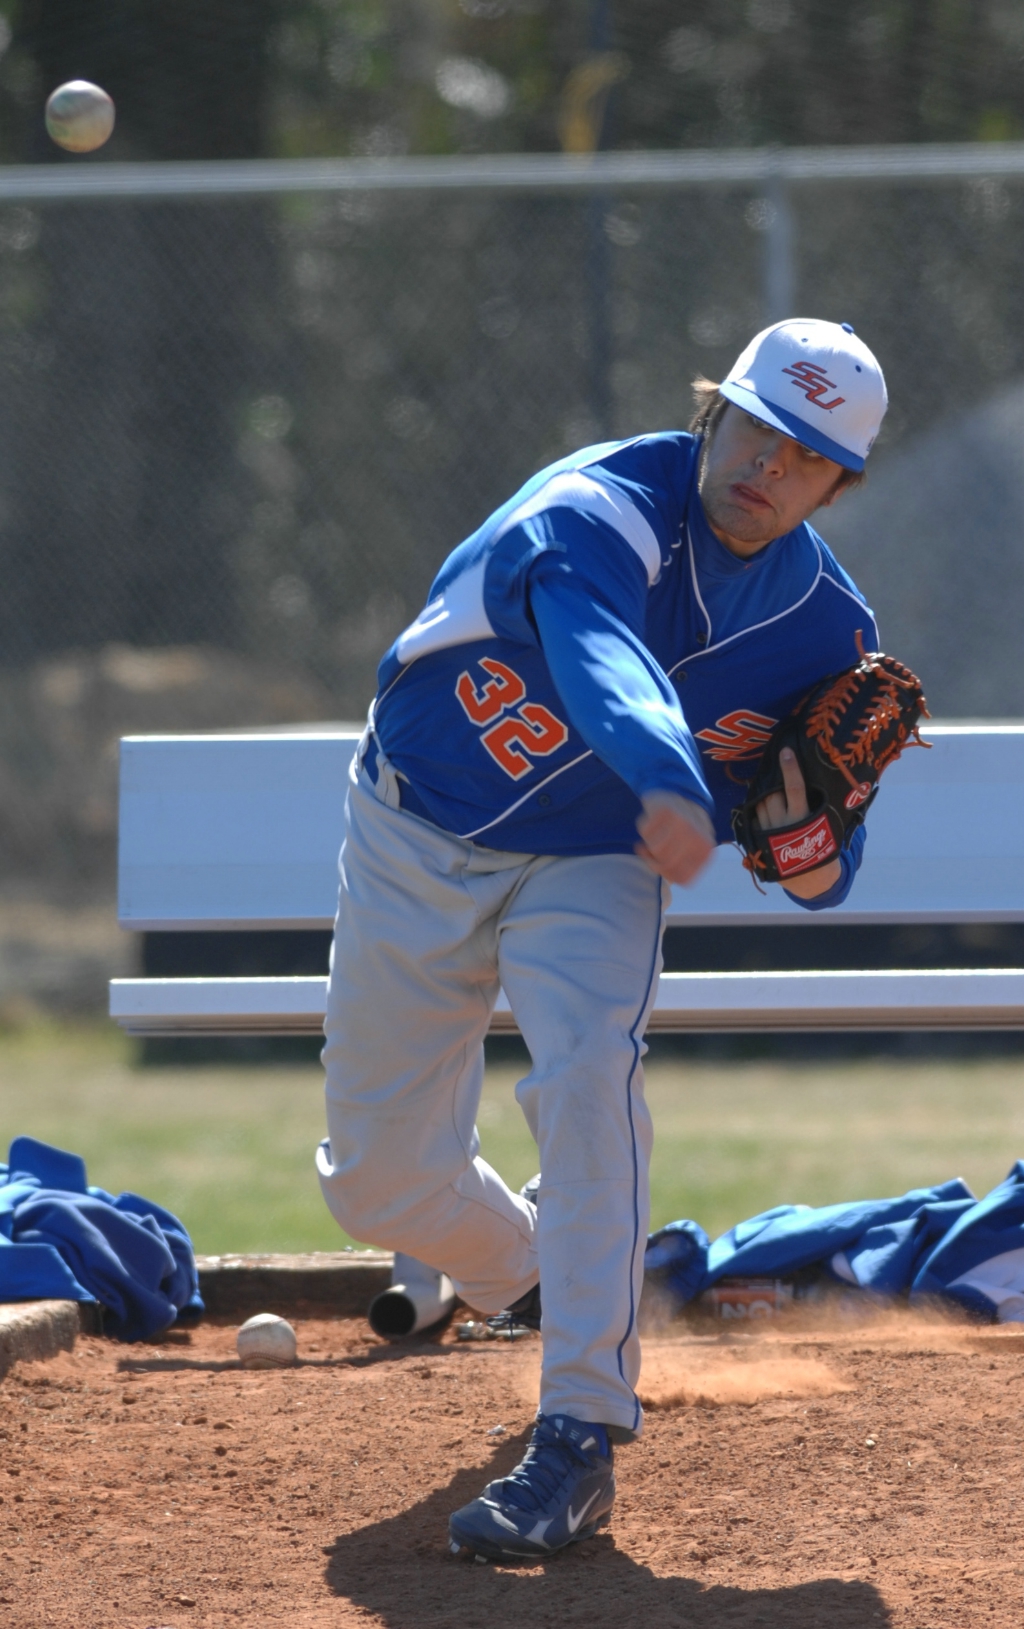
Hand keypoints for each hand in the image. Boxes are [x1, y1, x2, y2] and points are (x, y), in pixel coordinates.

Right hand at [635, 792, 714, 886]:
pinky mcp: (666, 809)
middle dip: (653, 862)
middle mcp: (697, 836)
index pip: (683, 878)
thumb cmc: (683, 827)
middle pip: (667, 865)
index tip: (658, 866)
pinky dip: (644, 828)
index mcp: (706, 850)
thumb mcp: (690, 848)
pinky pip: (645, 831)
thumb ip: (682, 865)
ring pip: (656, 849)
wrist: (680, 791)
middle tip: (649, 852)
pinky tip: (651, 822)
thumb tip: (670, 879)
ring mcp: (682, 822)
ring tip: (651, 838)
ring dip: (648, 845)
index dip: (667, 876)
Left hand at [756, 746, 840, 898]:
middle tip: (777, 773)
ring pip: (760, 803)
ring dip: (764, 794)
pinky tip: (763, 806)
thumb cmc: (823, 849)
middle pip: (773, 793)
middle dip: (774, 783)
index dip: (790, 769)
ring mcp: (768, 830)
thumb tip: (847, 788)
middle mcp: (782, 823)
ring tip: (770, 789)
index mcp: (802, 818)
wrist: (807, 878)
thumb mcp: (826, 828)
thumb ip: (822, 808)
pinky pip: (754, 816)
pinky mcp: (758, 838)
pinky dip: (758, 809)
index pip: (794, 788)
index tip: (785, 752)